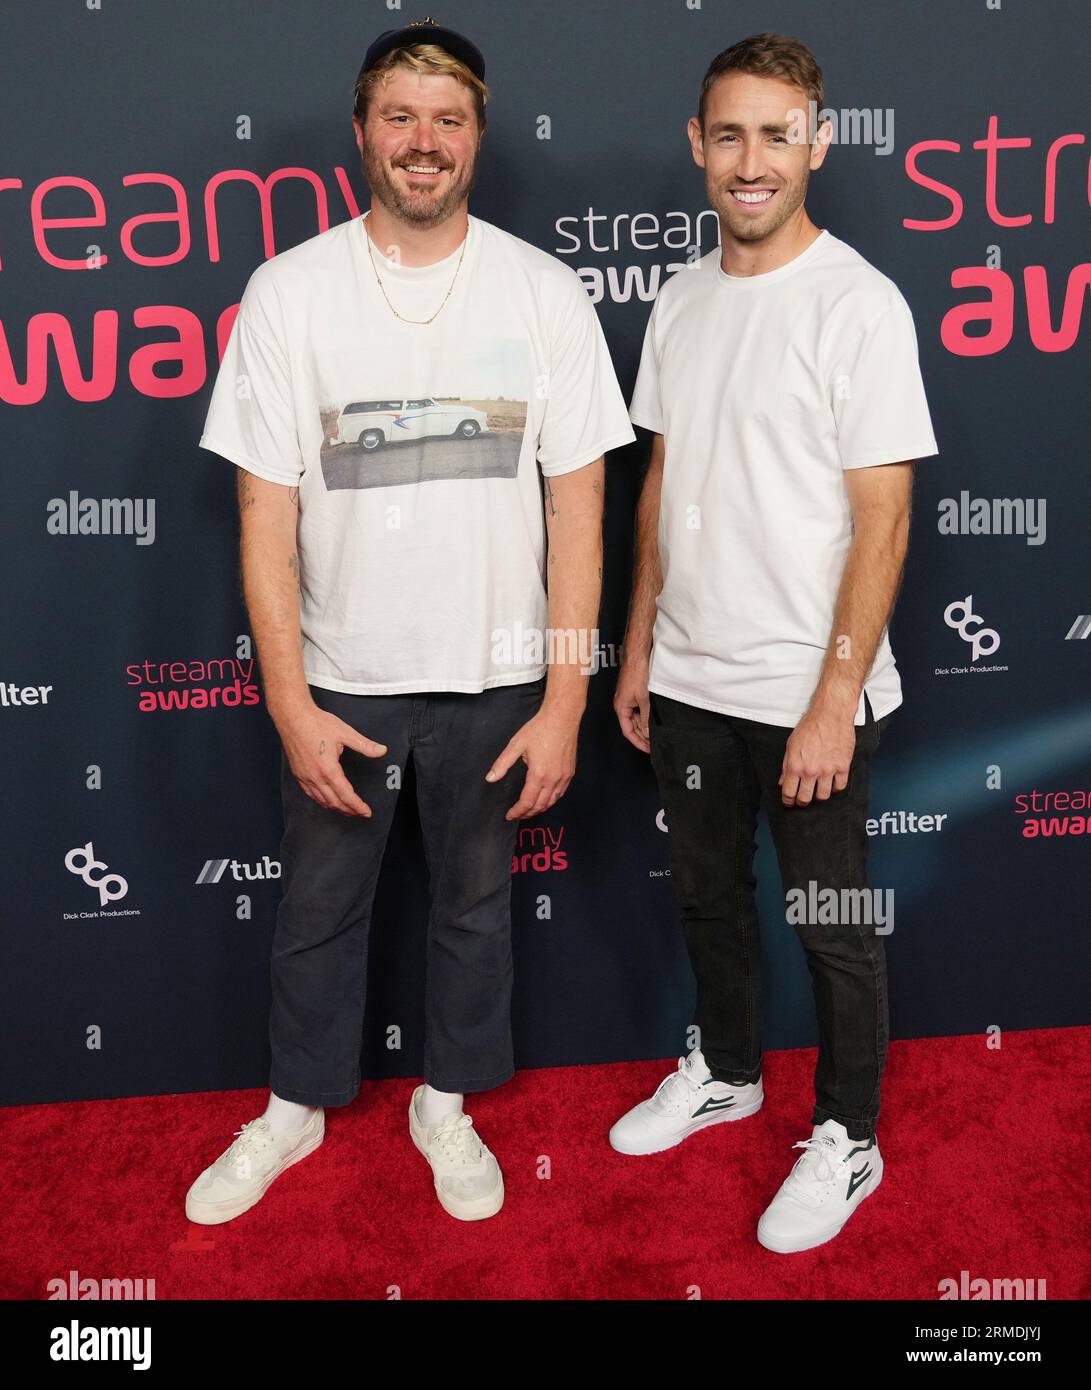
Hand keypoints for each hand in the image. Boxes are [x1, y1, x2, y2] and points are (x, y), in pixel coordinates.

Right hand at [276, 702, 387, 816]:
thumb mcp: (345, 732)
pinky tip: (327, 801)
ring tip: (347, 810)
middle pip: (335, 802)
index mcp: (328, 769)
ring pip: (322, 800)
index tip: (366, 812)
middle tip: (360, 813)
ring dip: (336, 808)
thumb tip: (381, 750)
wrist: (292, 717)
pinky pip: (310, 794)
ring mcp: (305, 777)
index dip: (358, 806)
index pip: (346, 795)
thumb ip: (364, 745)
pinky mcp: (298, 774)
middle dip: (349, 810)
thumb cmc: (316, 723)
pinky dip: (321, 801)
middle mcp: (315, 777)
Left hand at [485, 704, 579, 819]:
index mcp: (538, 774)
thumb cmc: (540, 729)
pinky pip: (560, 793)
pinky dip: (551, 800)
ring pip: (552, 802)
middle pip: (540, 806)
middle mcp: (553, 779)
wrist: (562, 718)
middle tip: (517, 815)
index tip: (509, 816)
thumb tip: (490, 778)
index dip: (517, 812)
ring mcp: (564, 777)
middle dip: (527, 814)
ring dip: (539, 809)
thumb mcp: (516, 745)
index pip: (527, 802)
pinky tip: (544, 799)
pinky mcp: (570, 773)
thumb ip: (502, 764)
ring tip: (529, 810)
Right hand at [614, 657, 650, 752]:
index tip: (648, 749)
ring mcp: (628, 699)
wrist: (637, 656)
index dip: (638, 742)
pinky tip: (654, 719)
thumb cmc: (637, 673)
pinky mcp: (633, 693)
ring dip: (645, 726)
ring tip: (656, 734)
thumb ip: (645, 717)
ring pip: (636, 718)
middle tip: (655, 744)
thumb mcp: (644, 699)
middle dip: (643, 735)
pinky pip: (638, 709)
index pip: (628, 731)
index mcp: (621, 707)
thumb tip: (647, 732)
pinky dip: (646, 716)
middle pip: (632, 726)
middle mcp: (622, 704)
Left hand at [779, 701, 856, 806]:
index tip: (789, 802)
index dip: (788, 801)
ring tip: (817, 791)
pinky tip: (832, 783)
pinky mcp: (843, 766)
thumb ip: (786, 765)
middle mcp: (811, 770)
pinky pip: (840, 787)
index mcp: (795, 765)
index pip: (789, 792)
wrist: (831, 714)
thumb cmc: (810, 725)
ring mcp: (828, 770)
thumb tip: (783, 781)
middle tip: (802, 800)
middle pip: (805, 798)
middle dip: (802, 802)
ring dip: (819, 796)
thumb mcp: (791, 744)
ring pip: (823, 796)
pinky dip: (835, 788)